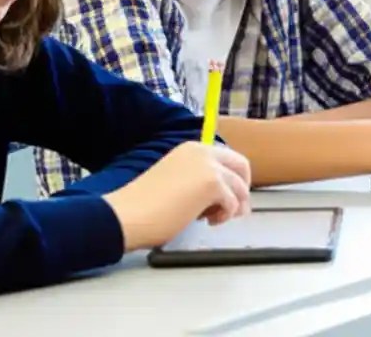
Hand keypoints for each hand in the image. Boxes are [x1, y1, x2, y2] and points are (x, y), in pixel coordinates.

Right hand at [102, 143, 251, 251]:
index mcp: (191, 149)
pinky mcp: (212, 184)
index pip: (226, 158)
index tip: (226, 196)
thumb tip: (219, 196)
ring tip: (214, 219)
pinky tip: (209, 221)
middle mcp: (202, 152)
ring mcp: (209, 166)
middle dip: (242, 188)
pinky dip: (225, 215)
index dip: (230, 178)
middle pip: (241, 165)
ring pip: (240, 186)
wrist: (128, 214)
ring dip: (233, 206)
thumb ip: (197, 180)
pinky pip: (233, 202)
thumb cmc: (144, 206)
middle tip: (235, 209)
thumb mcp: (176, 182)